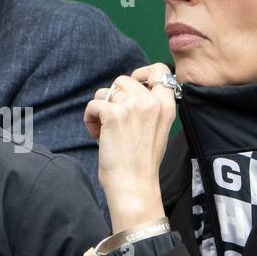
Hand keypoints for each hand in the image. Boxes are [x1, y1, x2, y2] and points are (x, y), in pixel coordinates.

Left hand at [83, 63, 176, 229]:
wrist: (134, 184)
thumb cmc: (142, 162)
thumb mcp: (158, 129)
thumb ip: (149, 108)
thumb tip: (129, 92)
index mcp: (166, 105)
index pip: (159, 70)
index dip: (141, 73)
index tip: (130, 88)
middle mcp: (151, 101)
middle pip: (123, 80)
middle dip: (114, 98)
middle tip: (114, 121)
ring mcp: (132, 106)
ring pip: (106, 92)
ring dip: (100, 109)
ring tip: (105, 131)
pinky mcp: (113, 113)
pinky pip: (93, 104)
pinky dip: (90, 119)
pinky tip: (96, 135)